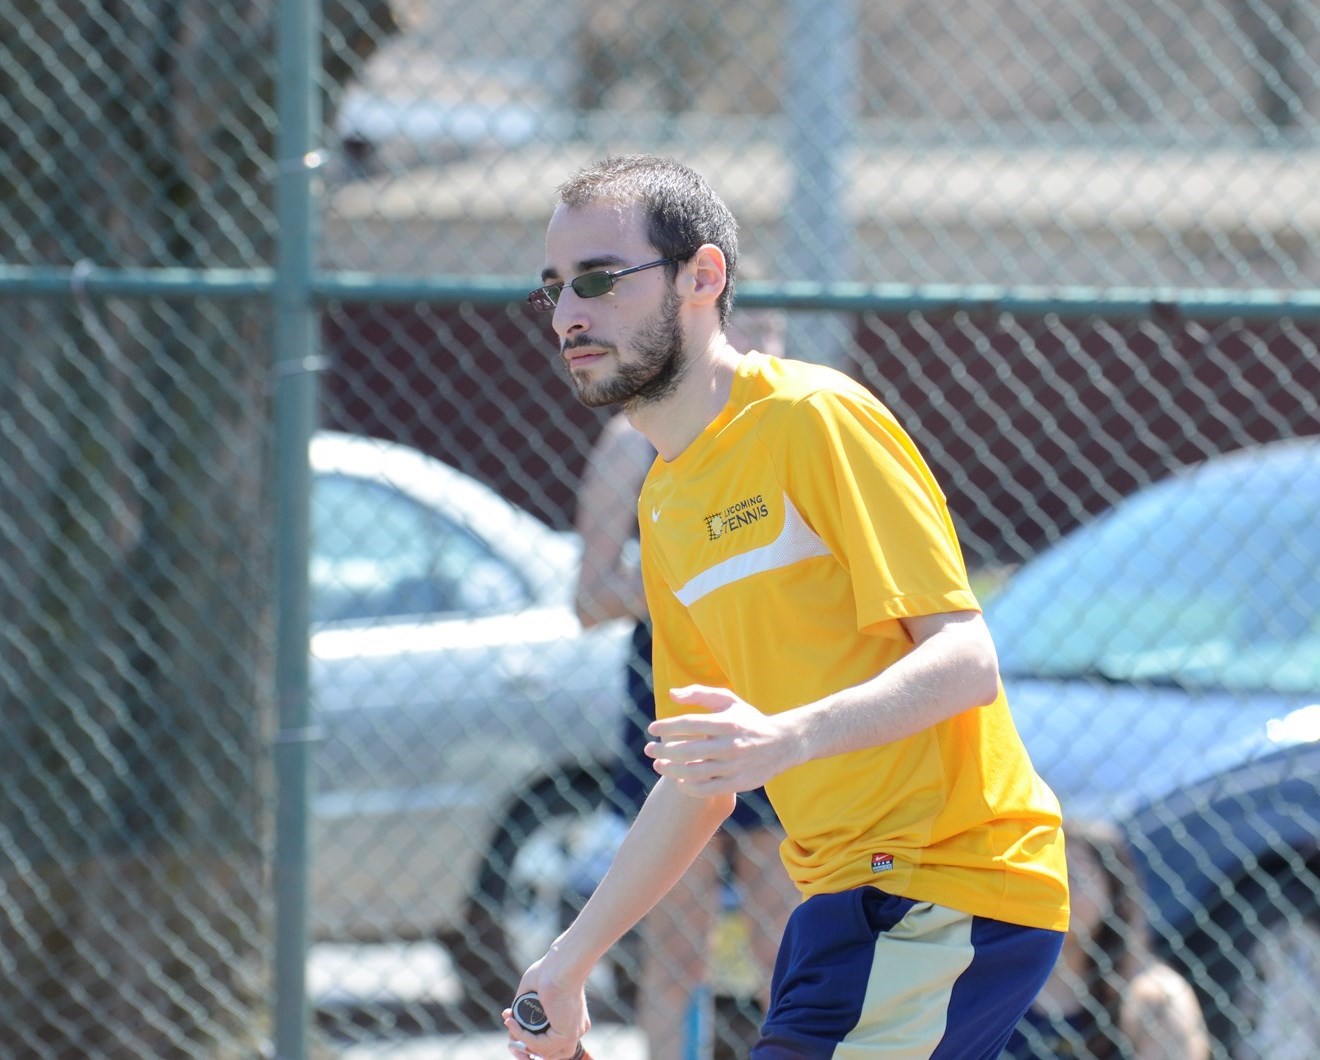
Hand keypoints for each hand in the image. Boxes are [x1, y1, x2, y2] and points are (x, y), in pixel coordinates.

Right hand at [503, 971, 589, 1059]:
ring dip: (521, 1040)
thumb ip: (523, 1010)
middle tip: (509, 1038)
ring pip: (542, 1051)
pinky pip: (539, 1045)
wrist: (562, 965)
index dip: (528, 1038)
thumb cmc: (550, 970)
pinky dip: (523, 1036)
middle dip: (525, 1047)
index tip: (512, 1024)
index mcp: (570, 1019)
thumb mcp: (532, 993)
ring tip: (509, 1022)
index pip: (550, 1042)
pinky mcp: (567, 1035)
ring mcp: (573, 1033)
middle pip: (549, 1053)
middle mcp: (575, 1029)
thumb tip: (510, 1023)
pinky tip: (513, 1022)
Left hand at [646, 685, 797, 795]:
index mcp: (727, 722)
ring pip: (694, 771)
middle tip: (649, 749)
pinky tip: (679, 780)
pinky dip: (689, 787)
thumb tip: (672, 695)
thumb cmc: (748, 720)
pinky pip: (707, 789)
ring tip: (658, 765)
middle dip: (663, 750)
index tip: (652, 729)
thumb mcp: (728, 701)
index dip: (667, 727)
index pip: (690, 724)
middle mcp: (731, 745)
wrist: (782, 743)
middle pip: (688, 750)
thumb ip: (699, 694)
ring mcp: (734, 766)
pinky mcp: (738, 783)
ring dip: (671, 769)